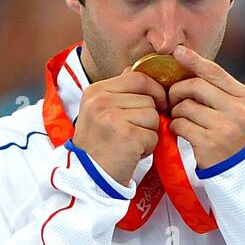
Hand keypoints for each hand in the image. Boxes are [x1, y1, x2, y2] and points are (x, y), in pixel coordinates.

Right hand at [72, 69, 166, 184]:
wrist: (88, 177)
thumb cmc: (100, 144)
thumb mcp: (100, 110)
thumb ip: (119, 90)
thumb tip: (136, 67)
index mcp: (95, 91)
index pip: (138, 77)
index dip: (154, 90)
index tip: (156, 104)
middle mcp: (101, 101)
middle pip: (149, 98)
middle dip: (150, 116)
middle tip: (134, 131)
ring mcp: (112, 118)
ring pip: (153, 116)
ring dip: (149, 132)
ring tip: (130, 142)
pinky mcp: (126, 136)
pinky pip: (154, 134)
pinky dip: (149, 146)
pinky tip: (132, 152)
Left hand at [167, 45, 244, 169]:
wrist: (244, 173)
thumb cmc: (236, 138)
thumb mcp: (239, 111)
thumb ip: (220, 92)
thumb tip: (189, 66)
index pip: (216, 72)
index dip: (195, 60)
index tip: (178, 52)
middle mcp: (239, 110)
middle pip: (196, 86)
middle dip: (178, 91)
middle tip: (173, 100)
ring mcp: (225, 127)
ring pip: (185, 106)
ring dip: (177, 113)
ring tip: (182, 120)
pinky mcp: (210, 143)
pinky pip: (180, 125)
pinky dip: (176, 127)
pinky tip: (182, 133)